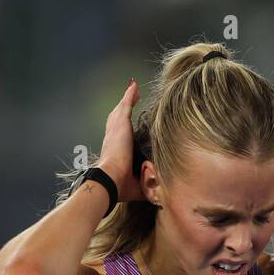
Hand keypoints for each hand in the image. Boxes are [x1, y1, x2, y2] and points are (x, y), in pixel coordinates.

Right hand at [95, 79, 144, 203]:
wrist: (111, 179)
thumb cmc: (122, 185)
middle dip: (124, 107)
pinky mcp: (120, 124)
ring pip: (122, 110)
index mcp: (116, 151)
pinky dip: (129, 95)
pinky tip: (134, 86)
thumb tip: (162, 188)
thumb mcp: (140, 183)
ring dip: (127, 99)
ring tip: (134, 89)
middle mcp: (113, 137)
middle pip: (118, 118)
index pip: (120, 135)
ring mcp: (115, 129)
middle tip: (132, 97)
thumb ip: (150, 181)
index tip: (128, 123)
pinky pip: (126, 104)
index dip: (124, 127)